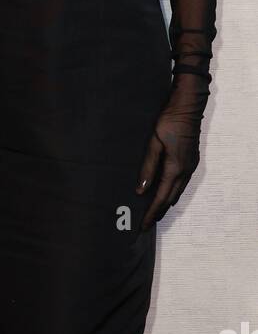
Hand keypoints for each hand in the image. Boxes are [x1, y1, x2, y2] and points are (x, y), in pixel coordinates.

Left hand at [136, 93, 203, 229]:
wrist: (187, 108)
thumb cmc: (168, 122)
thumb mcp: (154, 143)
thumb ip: (148, 167)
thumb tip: (141, 189)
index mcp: (174, 169)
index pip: (161, 198)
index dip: (151, 212)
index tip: (143, 225)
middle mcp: (185, 172)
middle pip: (170, 199)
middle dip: (158, 212)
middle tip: (146, 222)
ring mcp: (190, 167)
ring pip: (177, 192)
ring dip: (165, 203)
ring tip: (153, 211)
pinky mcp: (192, 162)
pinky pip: (181, 184)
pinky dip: (172, 192)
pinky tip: (165, 192)